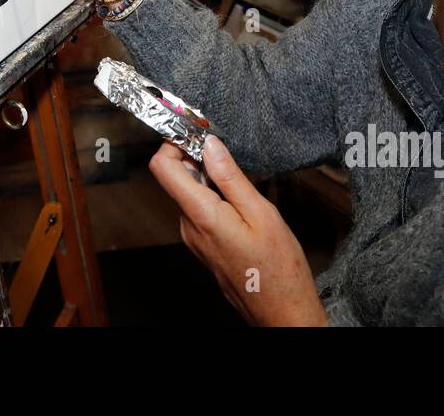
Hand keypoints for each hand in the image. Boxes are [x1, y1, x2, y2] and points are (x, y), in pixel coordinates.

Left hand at [149, 136, 327, 325]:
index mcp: (201, 215)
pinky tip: (239, 201)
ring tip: (240, 179)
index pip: (162, 167)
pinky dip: (213, 195)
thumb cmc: (278, 269)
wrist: (281, 313)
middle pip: (176, 176)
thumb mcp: (261, 214)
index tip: (198, 131)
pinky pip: (199, 209)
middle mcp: (189, 227)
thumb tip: (210, 145)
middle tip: (226, 149)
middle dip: (196, 157)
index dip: (174, 142)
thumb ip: (231, 177)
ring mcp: (194, 238)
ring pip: (189, 192)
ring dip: (208, 177)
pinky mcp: (203, 245)